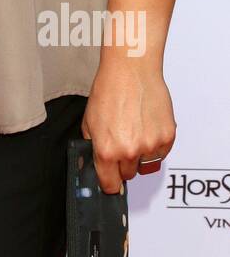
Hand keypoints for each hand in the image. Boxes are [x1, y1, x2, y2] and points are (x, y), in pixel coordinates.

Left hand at [80, 62, 175, 194]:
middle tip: (121, 143)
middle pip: (128, 175)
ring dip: (140, 155)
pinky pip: (161, 153)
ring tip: (135, 132)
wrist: (131, 71)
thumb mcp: (89, 122)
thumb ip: (94, 147)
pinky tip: (146, 126)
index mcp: (106, 150)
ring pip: (146, 166)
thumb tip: (98, 166)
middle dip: (123, 164)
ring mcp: (150, 145)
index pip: (110, 185)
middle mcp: (129, 151)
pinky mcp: (167, 137)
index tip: (110, 179)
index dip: (109, 182)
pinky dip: (155, 145)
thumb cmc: (109, 91)